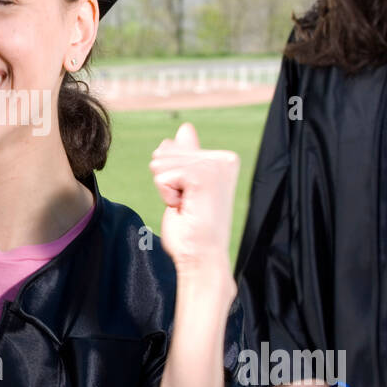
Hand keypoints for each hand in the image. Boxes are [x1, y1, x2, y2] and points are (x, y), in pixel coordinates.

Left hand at [148, 123, 238, 275]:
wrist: (202, 258)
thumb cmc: (192, 229)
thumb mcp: (184, 186)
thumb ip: (185, 157)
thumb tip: (184, 128)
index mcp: (223, 158)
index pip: (172, 148)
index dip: (170, 176)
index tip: (189, 198)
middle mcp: (224, 158)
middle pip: (165, 152)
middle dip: (166, 181)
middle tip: (188, 204)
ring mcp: (215, 166)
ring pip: (161, 163)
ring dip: (166, 189)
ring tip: (187, 207)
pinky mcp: (203, 176)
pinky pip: (162, 176)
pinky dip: (166, 195)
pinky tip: (185, 208)